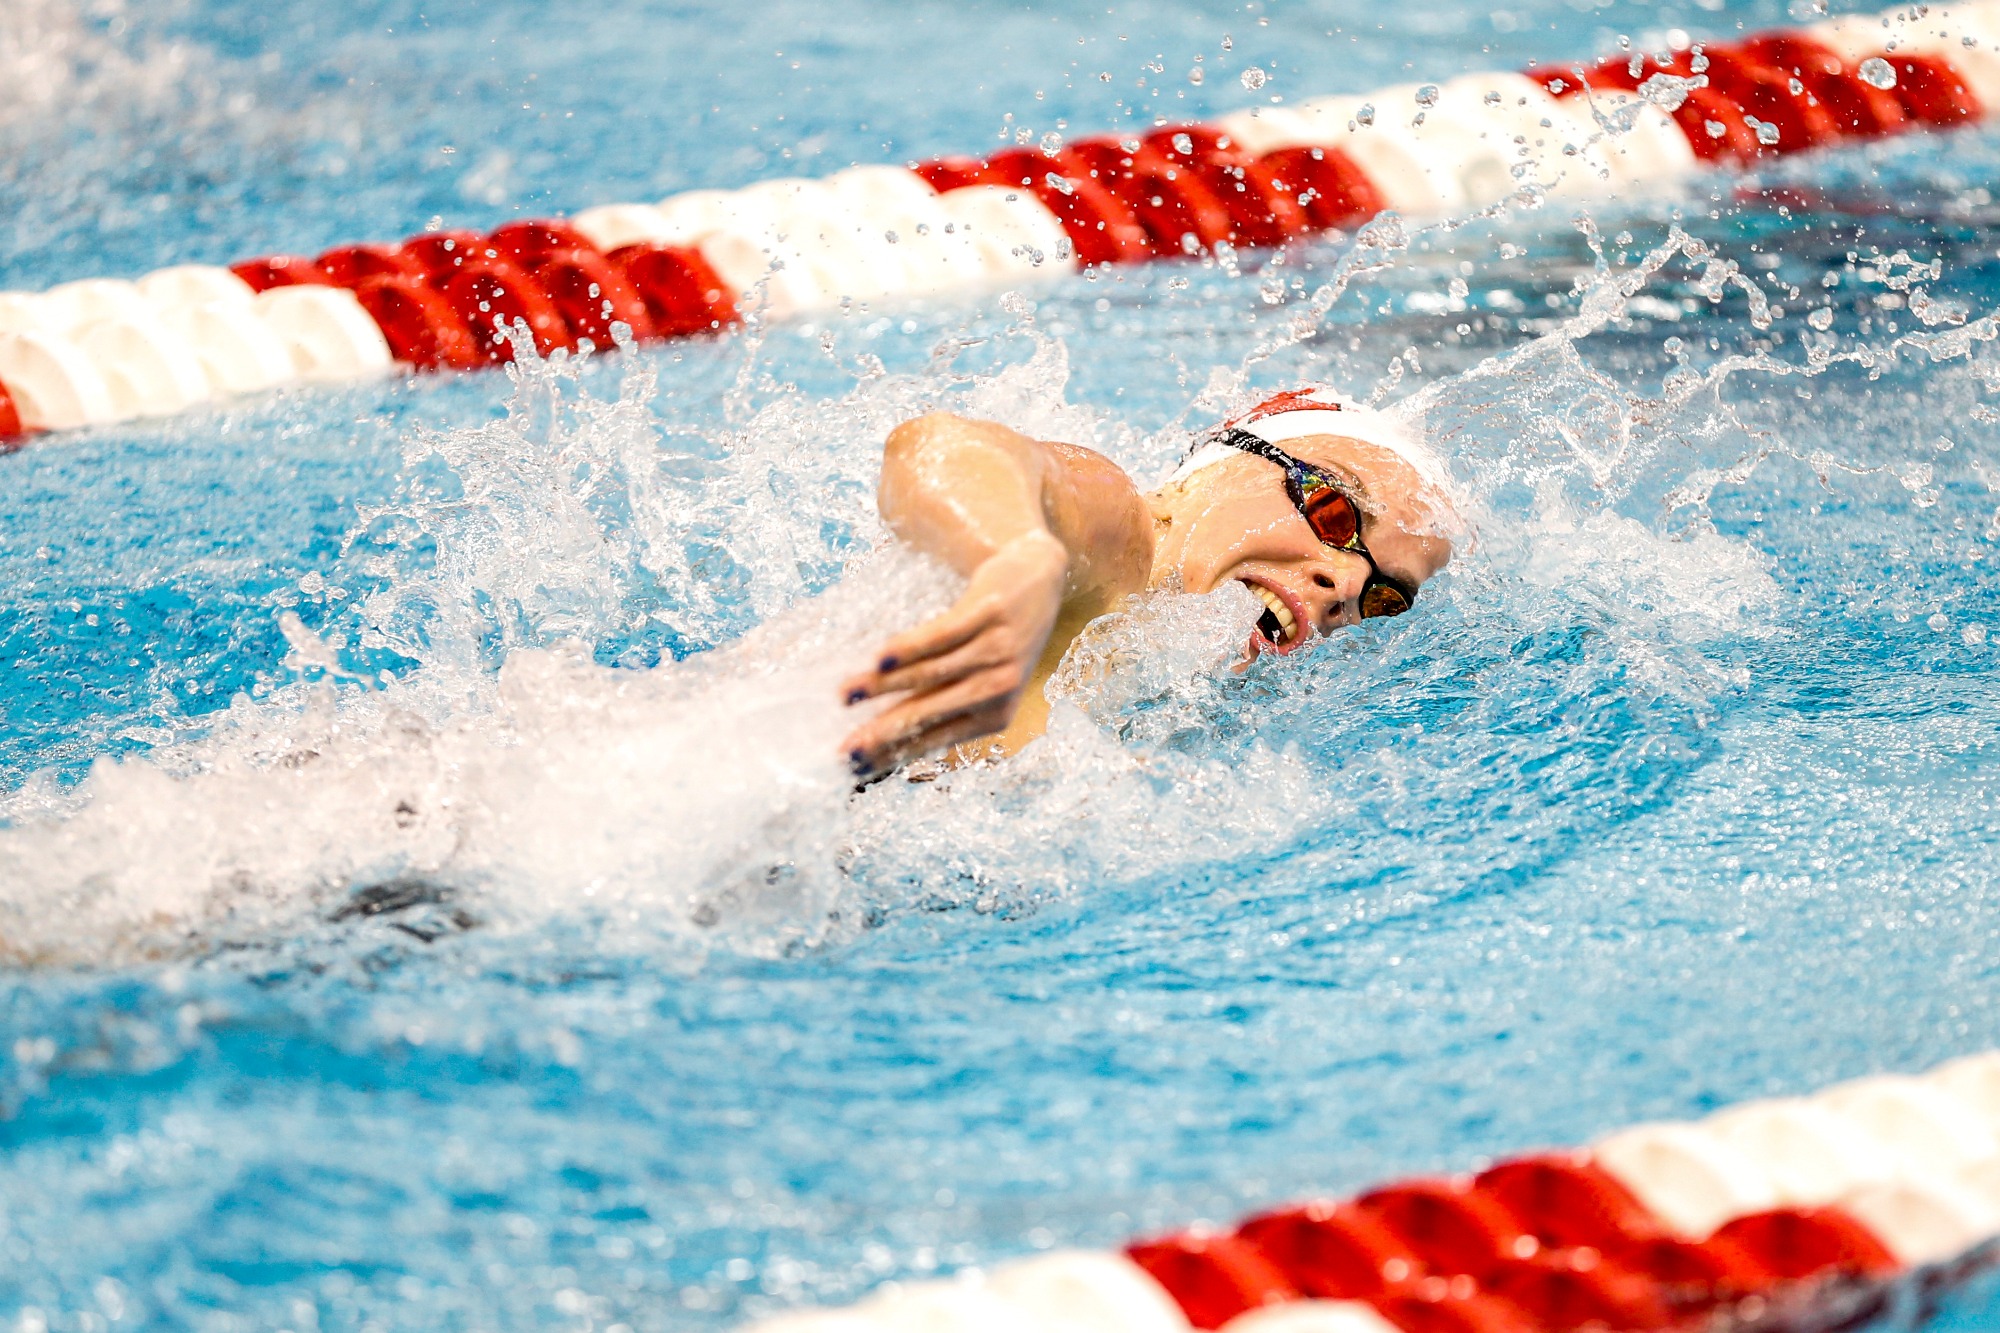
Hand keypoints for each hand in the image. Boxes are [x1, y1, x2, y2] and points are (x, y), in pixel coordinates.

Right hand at [839, 531, 1068, 776]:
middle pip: (928, 712)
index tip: (853, 764)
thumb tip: (880, 733)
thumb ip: (939, 705)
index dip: (891, 752)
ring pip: (929, 673)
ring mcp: (996, 649)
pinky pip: (942, 635)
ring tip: (845, 695)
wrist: (1038, 581)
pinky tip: (880, 657)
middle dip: (883, 732)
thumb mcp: (979, 680)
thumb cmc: (997, 640)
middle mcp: (999, 686)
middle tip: (845, 747)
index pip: (932, 739)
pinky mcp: (990, 614)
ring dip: (883, 687)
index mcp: (995, 715)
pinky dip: (910, 648)